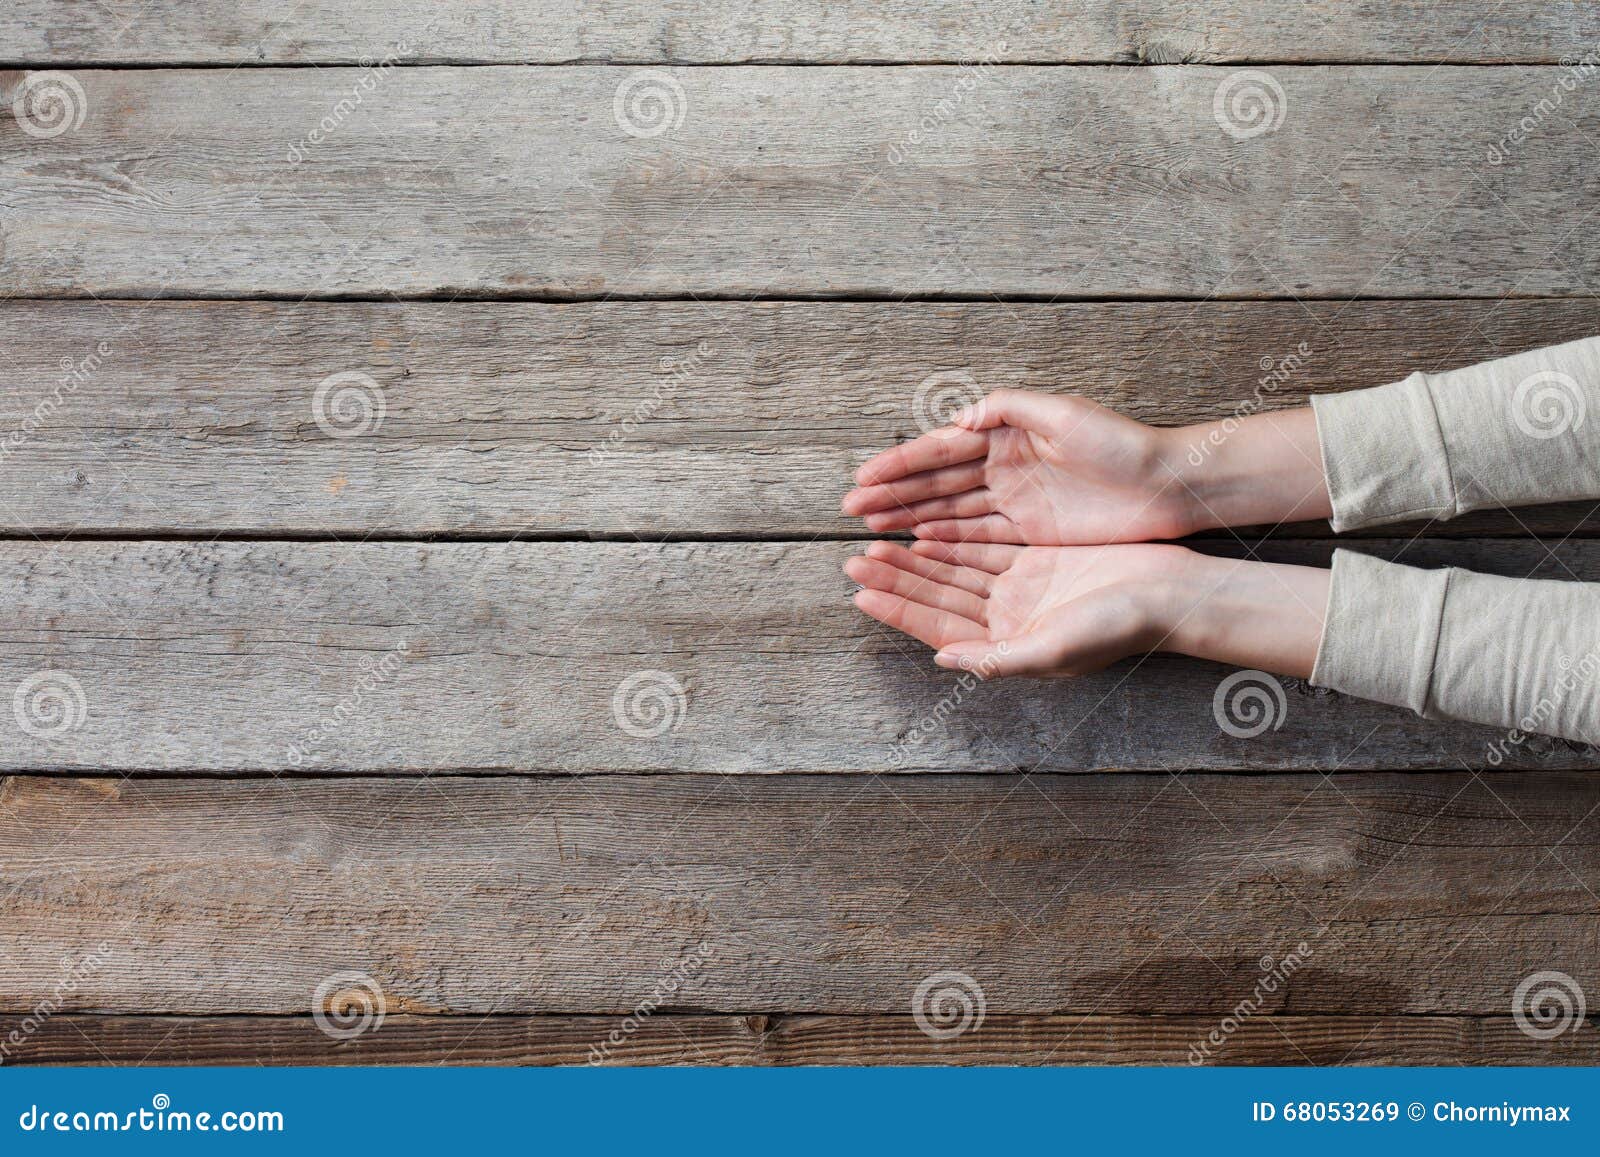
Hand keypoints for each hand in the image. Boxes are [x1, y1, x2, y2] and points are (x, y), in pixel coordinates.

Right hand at [842, 390, 1197, 544]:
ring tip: (873, 527)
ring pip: (950, 507)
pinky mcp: (1031, 527)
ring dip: (911, 515)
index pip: (941, 450)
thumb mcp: (1065, 414)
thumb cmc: (1121, 444)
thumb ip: (1009, 408)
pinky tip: (918, 540)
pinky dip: (946, 535)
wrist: (1167, 485)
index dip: (901, 463)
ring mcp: (1016, 497)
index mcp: (1006, 433)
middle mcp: (1004, 464)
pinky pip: (978, 532)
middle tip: (852, 507)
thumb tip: (957, 417)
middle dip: (894, 492)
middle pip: (937, 481)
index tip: (865, 475)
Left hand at [845, 540, 1327, 679]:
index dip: (899, 609)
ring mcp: (1021, 590)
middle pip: (939, 596)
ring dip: (917, 560)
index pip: (939, 625)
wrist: (1169, 593)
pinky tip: (924, 530)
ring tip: (876, 543)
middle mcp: (1008, 619)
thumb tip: (944, 659)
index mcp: (1008, 645)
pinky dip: (953, 540)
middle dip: (897, 579)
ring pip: (954, 571)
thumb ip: (999, 657)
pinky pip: (982, 549)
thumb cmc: (1117, 626)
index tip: (860, 593)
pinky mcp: (1037, 563)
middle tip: (855, 560)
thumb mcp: (1055, 646)